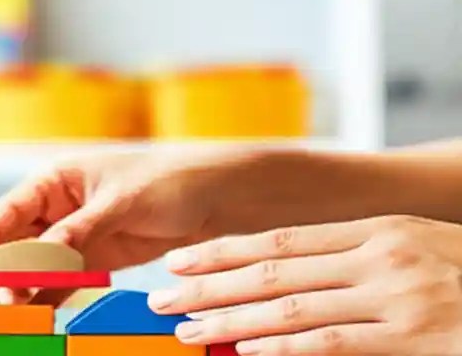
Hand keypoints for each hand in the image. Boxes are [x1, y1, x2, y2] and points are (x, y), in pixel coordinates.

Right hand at [0, 149, 253, 302]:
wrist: (218, 198)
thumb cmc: (168, 180)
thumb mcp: (120, 203)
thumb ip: (78, 231)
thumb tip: (39, 255)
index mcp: (54, 180)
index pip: (9, 210)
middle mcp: (57, 208)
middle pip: (14, 242)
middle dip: (4, 267)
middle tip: (3, 294)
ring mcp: (74, 236)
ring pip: (35, 265)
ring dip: (24, 285)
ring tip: (18, 306)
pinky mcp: (95, 260)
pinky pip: (62, 280)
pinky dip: (49, 295)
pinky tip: (41, 310)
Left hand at [149, 216, 461, 354]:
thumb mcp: (412, 249)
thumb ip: (352, 257)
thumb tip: (283, 274)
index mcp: (374, 231)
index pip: (278, 241)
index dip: (222, 252)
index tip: (177, 260)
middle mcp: (378, 258)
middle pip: (273, 271)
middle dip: (209, 285)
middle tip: (160, 297)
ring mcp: (397, 298)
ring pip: (292, 308)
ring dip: (230, 319)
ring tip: (187, 328)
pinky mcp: (415, 339)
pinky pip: (333, 344)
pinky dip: (282, 347)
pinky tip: (243, 348)